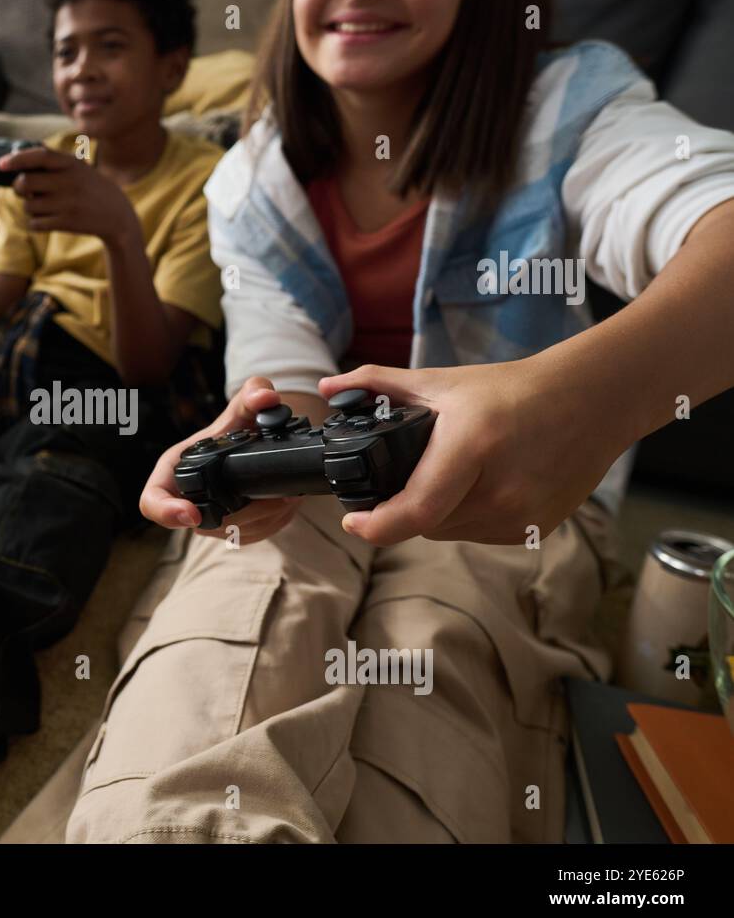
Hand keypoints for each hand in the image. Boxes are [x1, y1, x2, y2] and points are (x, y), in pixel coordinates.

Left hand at [0, 146, 136, 243]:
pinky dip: (36, 222)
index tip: (1, 164)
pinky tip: (47, 219)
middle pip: (25, 183)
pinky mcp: (67, 222)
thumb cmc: (89, 188)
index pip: (38, 156)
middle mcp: (69, 182)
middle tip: (24, 190)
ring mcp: (68, 203)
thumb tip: (16, 163)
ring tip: (44, 205)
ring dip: (30, 207)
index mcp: (71, 164)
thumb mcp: (78, 168)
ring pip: (29, 206)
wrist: (116, 214)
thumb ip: (52, 163)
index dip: (16, 159)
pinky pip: (36, 223)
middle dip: (19, 188)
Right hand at [139, 377, 303, 545]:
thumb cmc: (239, 423)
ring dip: (263, 516)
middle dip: (243, 512)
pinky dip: (272, 522)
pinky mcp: (234, 530)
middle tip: (274, 495)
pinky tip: (284, 501)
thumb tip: (265, 398)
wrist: (257, 439)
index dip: (166, 512)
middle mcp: (186, 498)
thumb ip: (253, 392)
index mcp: (175, 470)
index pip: (152, 502)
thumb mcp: (243, 405)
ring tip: (283, 494)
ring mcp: (210, 519)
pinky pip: (251, 535)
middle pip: (204, 524)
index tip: (191, 514)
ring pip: (232, 532)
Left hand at [319, 359, 628, 545]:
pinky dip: (467, 518)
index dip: (375, 526)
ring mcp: (521, 514)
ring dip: (437, 513)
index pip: (415, 510)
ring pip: (450, 533)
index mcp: (472, 446)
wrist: (590, 401)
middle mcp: (499, 488)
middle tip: (411, 474)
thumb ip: (378, 384)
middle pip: (425, 522)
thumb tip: (328, 387)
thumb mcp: (441, 382)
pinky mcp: (536, 529)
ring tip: (452, 475)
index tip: (353, 520)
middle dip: (406, 505)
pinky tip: (480, 487)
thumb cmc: (511, 389)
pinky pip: (480, 535)